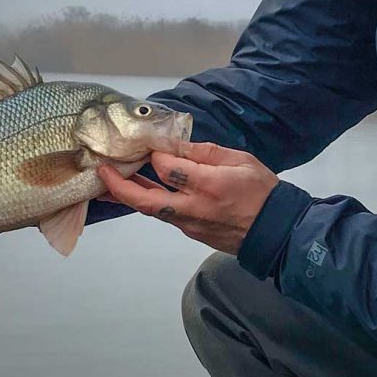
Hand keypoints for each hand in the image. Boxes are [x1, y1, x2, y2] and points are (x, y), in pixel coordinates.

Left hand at [98, 142, 278, 254]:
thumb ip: (204, 152)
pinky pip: (163, 215)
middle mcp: (194, 208)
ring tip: (111, 180)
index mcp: (209, 185)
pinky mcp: (190, 232)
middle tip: (101, 171)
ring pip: (150, 210)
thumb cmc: (261, 191)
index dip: (155, 155)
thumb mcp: (239, 160)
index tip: (152, 145)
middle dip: (119, 186)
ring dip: (129, 194)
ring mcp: (190, 224)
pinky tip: (140, 190)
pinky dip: (147, 201)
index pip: (167, 169)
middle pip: (146, 200)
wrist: (275, 231)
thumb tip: (174, 144)